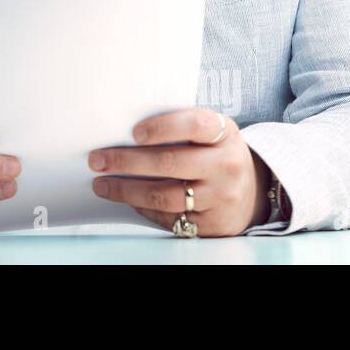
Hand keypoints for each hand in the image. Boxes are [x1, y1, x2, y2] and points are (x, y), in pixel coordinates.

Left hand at [87, 107, 268, 236]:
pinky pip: (170, 218)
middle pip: (170, 163)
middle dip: (127, 161)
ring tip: (102, 184)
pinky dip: (144, 209)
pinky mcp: (214, 224)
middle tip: (98, 160)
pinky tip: (129, 200)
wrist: (251, 191)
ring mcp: (222, 197)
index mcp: (224, 133)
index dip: (163, 127)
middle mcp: (227, 165)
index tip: (134, 133)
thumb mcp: (211, 132)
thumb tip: (124, 130)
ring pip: (165, 196)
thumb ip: (180, 127)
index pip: (194, 125)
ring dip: (126, 190)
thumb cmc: (216, 153)